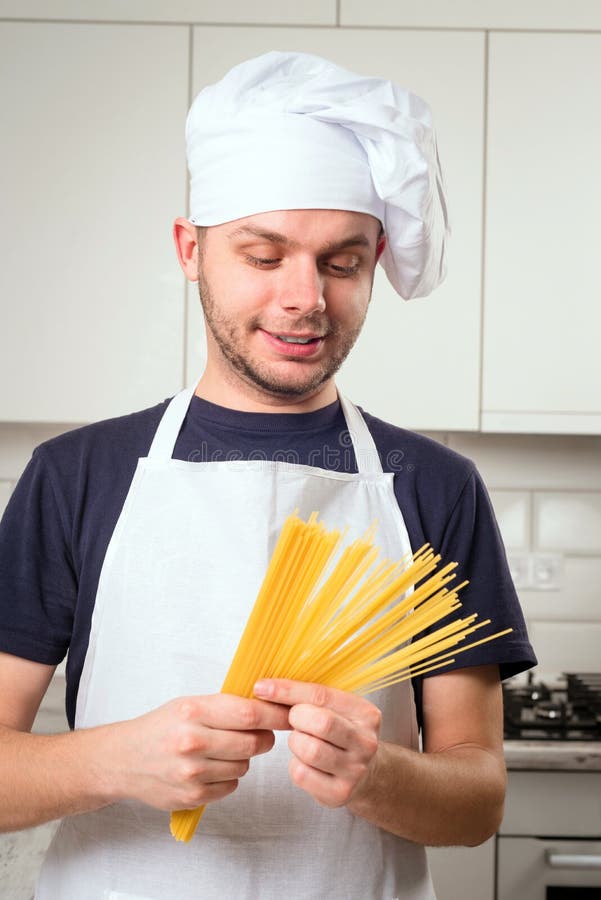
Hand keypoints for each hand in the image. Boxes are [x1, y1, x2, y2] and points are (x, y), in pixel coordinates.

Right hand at [101, 693, 289, 810]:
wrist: (123, 759)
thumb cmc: (160, 727)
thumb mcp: (188, 704)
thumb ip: (225, 706)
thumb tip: (269, 706)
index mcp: (193, 711)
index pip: (249, 714)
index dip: (275, 715)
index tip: (289, 714)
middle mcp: (192, 742)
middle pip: (252, 742)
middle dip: (264, 738)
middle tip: (262, 733)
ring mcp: (191, 773)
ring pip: (243, 766)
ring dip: (244, 758)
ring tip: (226, 749)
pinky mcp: (192, 797)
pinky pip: (230, 786)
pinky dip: (229, 777)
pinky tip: (212, 767)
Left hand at [253, 679, 380, 807]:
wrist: (366, 775)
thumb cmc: (341, 734)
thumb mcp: (337, 710)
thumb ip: (310, 697)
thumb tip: (265, 687)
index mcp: (366, 714)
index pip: (322, 695)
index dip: (287, 690)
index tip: (261, 687)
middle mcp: (366, 742)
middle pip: (320, 723)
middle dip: (296, 718)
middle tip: (294, 719)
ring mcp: (355, 770)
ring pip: (310, 750)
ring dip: (295, 742)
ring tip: (302, 740)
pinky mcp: (340, 793)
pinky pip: (302, 774)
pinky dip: (295, 765)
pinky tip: (305, 761)